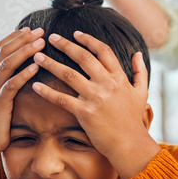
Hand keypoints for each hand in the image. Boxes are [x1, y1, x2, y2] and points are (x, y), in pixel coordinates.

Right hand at [0, 28, 44, 154]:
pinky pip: (11, 85)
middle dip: (22, 39)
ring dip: (25, 51)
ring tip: (41, 43)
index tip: (30, 29)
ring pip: (7, 64)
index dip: (14, 36)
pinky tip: (36, 66)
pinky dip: (24, 73)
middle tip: (40, 31)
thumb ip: (7, 80)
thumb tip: (24, 66)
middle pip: (3, 51)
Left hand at [30, 31, 160, 178]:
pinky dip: (47, 92)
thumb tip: (136, 53)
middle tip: (51, 37)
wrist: (130, 144)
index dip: (89, 40)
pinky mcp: (84, 113)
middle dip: (66, 45)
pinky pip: (62, 99)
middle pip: (83, 57)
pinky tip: (35, 85)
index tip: (76, 34)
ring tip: (37, 56)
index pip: (103, 51)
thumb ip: (140, 71)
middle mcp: (107, 84)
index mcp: (119, 78)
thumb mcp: (142, 93)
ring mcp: (95, 97)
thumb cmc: (134, 120)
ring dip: (51, 63)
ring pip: (69, 74)